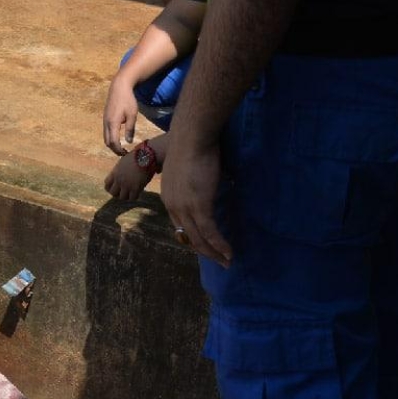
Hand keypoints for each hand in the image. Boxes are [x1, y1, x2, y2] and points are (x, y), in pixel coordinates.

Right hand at [103, 82, 139, 153]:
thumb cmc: (128, 100)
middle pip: (107, 142)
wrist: (119, 87)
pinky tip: (118, 137)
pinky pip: (106, 131)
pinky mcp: (105, 117)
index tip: (126, 154)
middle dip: (114, 149)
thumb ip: (130, 129)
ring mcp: (105, 120)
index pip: (114, 142)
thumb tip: (128, 141)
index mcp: (113, 123)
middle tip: (124, 153)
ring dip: (112, 144)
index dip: (119, 150)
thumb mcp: (132, 115)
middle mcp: (106, 123)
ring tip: (121, 147)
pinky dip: (111, 138)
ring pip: (105, 137)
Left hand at [103, 153, 152, 201]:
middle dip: (117, 193)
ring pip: (122, 197)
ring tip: (130, 193)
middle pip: (113, 193)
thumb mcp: (123, 162)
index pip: (107, 184)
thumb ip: (119, 170)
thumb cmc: (136, 156)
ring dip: (126, 196)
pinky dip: (134, 197)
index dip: (110, 187)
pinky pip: (132, 198)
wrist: (145, 156)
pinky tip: (137, 193)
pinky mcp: (135, 188)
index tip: (115, 188)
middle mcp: (119, 180)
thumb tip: (120, 174)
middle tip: (123, 192)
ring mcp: (126, 185)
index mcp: (114, 172)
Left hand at [160, 134, 232, 265]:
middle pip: (188, 236)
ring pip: (199, 238)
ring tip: (227, 262)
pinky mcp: (199, 205)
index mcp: (168, 197)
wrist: (191, 137)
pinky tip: (229, 252)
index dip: (193, 238)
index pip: (179, 225)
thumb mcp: (187, 170)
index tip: (206, 246)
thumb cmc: (191, 147)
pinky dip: (219, 245)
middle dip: (204, 251)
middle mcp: (172, 206)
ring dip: (214, 253)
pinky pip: (209, 232)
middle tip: (220, 261)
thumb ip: (194, 183)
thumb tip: (207, 186)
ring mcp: (184, 207)